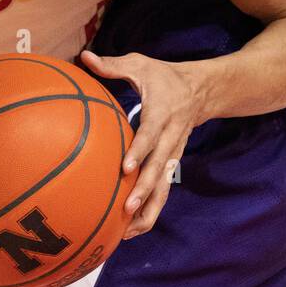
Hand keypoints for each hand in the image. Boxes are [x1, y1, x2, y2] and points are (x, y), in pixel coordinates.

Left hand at [80, 48, 201, 239]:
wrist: (202, 90)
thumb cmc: (164, 77)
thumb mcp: (141, 65)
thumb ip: (113, 65)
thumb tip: (83, 56)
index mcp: (162, 112)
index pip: (151, 134)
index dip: (140, 151)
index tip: (125, 168)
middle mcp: (171, 137)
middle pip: (160, 168)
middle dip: (145, 190)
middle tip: (126, 208)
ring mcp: (174, 153)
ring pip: (165, 186)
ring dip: (149, 209)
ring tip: (128, 230)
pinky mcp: (173, 164)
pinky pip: (164, 190)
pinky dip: (151, 210)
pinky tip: (132, 229)